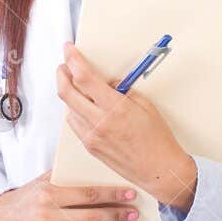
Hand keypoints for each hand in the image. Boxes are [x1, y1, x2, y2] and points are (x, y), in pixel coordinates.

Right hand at [0, 170, 139, 220]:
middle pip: (92, 217)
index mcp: (48, 194)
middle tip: (133, 213)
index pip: (88, 195)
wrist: (1, 219)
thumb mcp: (42, 180)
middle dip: (117, 215)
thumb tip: (96, 169)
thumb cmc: (26, 197)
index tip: (129, 194)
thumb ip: (66, 176)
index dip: (112, 195)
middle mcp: (48, 216)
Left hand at [56, 43, 197, 211]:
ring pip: (68, 108)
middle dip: (62, 74)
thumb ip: (123, 90)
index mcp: (115, 108)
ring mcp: (91, 136)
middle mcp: (99, 122)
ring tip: (79, 87)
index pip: (84, 77)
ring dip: (70, 94)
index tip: (68, 49)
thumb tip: (107, 80)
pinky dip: (76, 111)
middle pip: (66, 92)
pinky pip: (75, 124)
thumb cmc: (158, 139)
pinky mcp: (89, 147)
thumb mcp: (145, 106)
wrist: (159, 171)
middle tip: (65, 66)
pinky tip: (86, 108)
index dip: (72, 59)